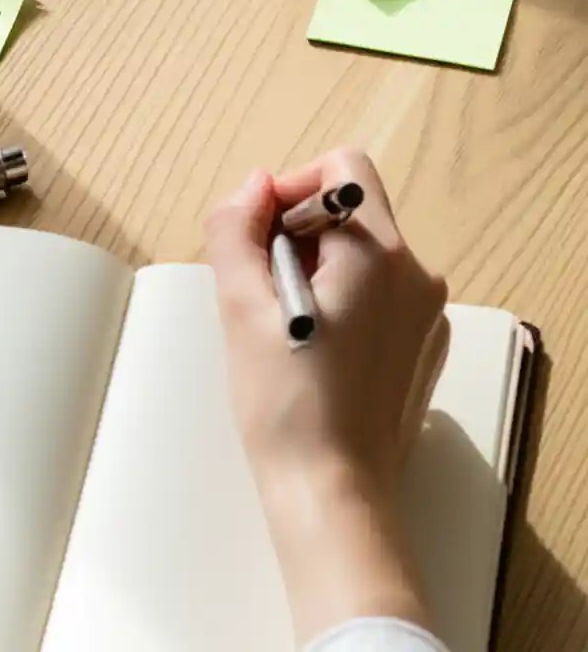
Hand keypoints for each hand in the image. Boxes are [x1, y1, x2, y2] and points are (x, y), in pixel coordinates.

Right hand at [205, 148, 448, 642]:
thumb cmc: (285, 405)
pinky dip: (338, 304)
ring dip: (313, 271)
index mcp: (378, 255)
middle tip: (259, 293)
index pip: (340, 170)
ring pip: (360, 257)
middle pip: (351, 212)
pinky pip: (375, 297)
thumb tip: (250, 187)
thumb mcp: (242, 309)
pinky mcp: (420, 347)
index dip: (287, 192)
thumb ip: (236, 231)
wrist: (332, 490)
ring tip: (281, 329)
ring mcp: (424, 314)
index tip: (255, 243)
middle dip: (295, 236)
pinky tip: (310, 353)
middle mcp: (416, 275)